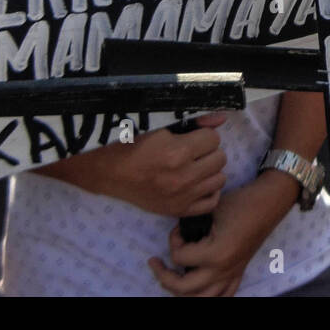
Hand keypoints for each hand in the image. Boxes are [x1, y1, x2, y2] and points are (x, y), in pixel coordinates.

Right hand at [38, 113, 227, 215]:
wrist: (109, 172)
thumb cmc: (132, 143)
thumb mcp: (160, 125)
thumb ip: (194, 120)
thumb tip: (220, 119)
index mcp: (177, 152)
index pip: (214, 138)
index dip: (203, 135)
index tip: (192, 136)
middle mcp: (183, 177)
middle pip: (220, 158)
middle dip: (208, 151)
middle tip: (193, 150)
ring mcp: (181, 197)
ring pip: (219, 179)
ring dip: (210, 170)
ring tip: (195, 165)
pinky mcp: (177, 210)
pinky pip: (211, 202)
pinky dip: (208, 191)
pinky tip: (197, 183)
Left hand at [148, 170, 298, 296]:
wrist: (268, 203)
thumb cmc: (239, 202)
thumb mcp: (209, 211)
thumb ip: (190, 227)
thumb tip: (177, 236)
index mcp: (216, 254)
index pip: (180, 258)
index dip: (173, 241)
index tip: (177, 229)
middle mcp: (223, 270)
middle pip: (184, 288)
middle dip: (164, 276)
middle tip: (156, 263)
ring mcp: (232, 274)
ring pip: (201, 299)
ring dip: (181, 293)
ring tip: (171, 279)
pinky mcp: (239, 273)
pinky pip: (223, 296)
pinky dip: (207, 296)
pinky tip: (197, 288)